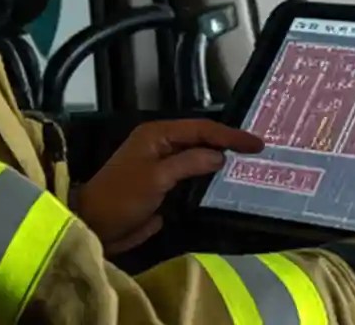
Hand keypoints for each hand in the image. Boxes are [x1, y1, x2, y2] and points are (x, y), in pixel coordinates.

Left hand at [74, 119, 263, 253]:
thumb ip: (189, 163)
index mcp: (156, 134)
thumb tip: (220, 156)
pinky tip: (228, 182)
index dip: (229, 135)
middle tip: (259, 149)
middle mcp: (161, 144)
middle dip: (228, 142)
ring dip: (222, 159)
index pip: (200, 129)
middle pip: (201, 139)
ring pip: (198, 156)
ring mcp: (163, 164)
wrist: (94, 225)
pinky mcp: (165, 185)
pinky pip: (192, 175)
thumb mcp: (156, 178)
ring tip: (251, 163)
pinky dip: (210, 176)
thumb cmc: (121, 197)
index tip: (256, 143)